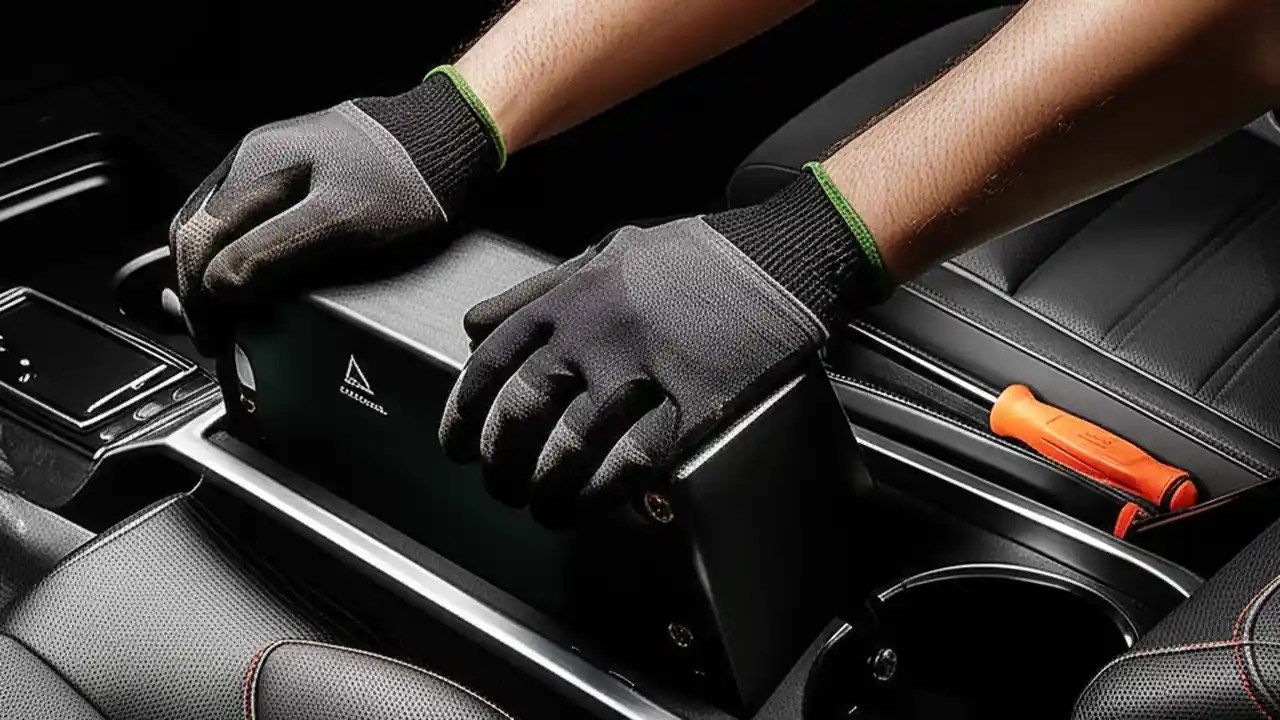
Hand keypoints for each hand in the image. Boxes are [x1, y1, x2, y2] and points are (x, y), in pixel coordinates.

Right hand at [169, 67, 503, 353]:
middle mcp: (252, 160)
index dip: (198, 299)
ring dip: (214, 269)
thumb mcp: (340, 224)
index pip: (194, 241)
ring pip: (218, 223)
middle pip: (196, 231)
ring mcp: (271, 162)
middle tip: (217, 333)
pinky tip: (255, 272)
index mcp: (253, 170)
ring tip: (230, 311)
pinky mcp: (296, 170)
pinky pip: (247, 215)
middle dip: (199, 287)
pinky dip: (238, 251)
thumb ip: (275, 253)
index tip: (213, 339)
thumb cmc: (404, 179)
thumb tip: (220, 286)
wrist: (445, 137)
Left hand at [440, 165, 888, 526]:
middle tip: (498, 485)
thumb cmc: (693, 257)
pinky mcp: (690, 404)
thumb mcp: (604, 251)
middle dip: (500, 461)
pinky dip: (607, 491)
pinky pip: (635, 461)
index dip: (464, 413)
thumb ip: (537, 289)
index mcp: (571, 297)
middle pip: (522, 413)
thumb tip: (474, 324)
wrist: (778, 257)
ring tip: (543, 507)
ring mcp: (643, 371)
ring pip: (571, 447)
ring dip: (548, 489)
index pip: (492, 363)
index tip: (456, 443)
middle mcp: (595, 334)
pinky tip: (594, 504)